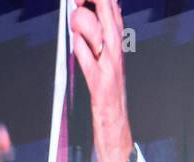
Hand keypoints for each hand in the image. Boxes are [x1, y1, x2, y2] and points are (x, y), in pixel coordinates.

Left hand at [72, 0, 134, 161]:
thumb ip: (98, 29)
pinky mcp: (100, 80)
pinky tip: (78, 49)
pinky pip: (85, 56)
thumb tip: (84, 8)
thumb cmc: (107, 85)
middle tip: (75, 2)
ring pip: (94, 30)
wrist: (115, 117)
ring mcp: (110, 63)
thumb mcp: (104, 52)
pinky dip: (79, 50)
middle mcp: (117, 48)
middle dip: (88, 0)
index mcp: (117, 38)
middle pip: (106, 9)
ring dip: (81, 26)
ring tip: (76, 31)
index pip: (110, 4)